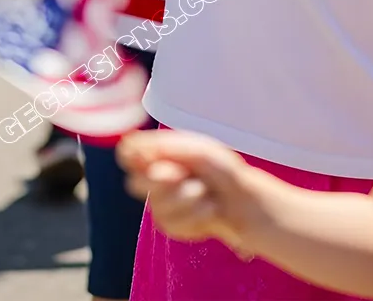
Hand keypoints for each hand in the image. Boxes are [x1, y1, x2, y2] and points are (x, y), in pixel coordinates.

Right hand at [118, 130, 268, 258]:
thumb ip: (166, 149)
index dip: (132, 156)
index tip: (150, 157)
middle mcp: (156, 176)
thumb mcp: (198, 151)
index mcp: (160, 152)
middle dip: (160, 180)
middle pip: (135, 183)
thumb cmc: (223, 170)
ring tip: (205, 192)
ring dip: (185, 199)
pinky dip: (193, 217)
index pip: (127, 153)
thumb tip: (133, 148)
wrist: (245, 202)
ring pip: (156, 206)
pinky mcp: (172, 226)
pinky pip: (170, 225)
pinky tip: (208, 209)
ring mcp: (161, 203)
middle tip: (182, 175)